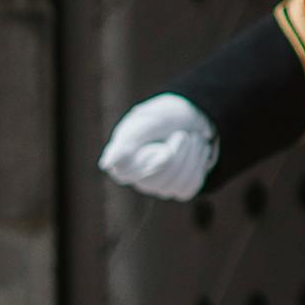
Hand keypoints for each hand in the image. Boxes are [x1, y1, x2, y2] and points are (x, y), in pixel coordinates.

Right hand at [100, 91, 215, 204]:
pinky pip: (190, 186)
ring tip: (192, 139)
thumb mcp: (147, 121)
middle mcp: (137, 177)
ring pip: (178, 182)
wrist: (191, 116)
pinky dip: (198, 165)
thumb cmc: (164, 115)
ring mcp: (158, 186)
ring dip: (192, 155)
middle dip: (179, 150)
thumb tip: (107, 165)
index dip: (149, 161)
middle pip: (161, 175)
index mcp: (122, 158)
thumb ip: (127, 141)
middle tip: (183, 134)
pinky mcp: (178, 190)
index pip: (126, 173)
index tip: (161, 152)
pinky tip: (196, 152)